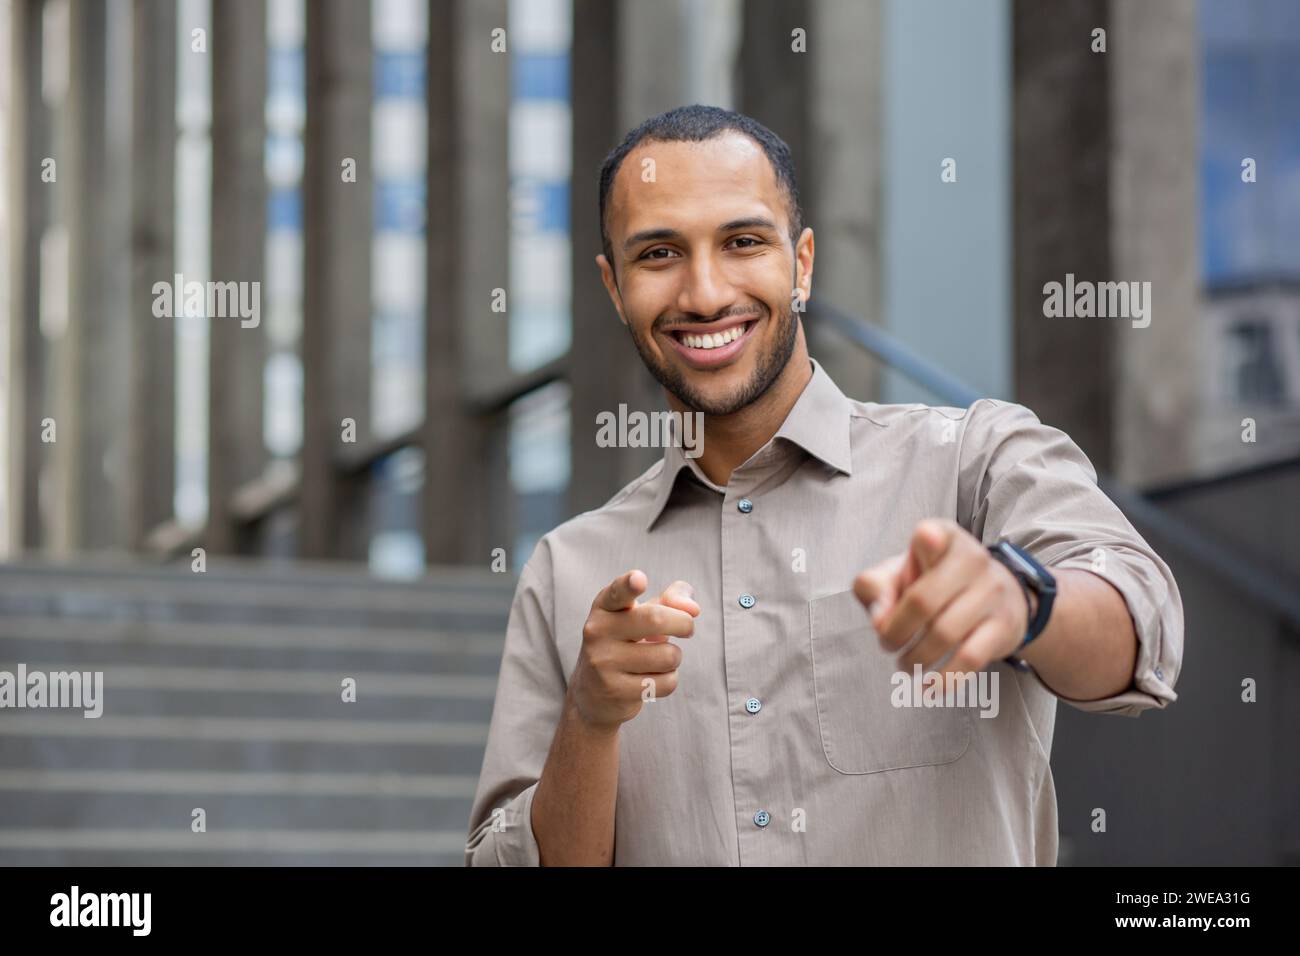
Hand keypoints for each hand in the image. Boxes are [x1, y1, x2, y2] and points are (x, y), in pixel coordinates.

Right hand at [569, 570, 699, 731]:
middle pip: (656, 619)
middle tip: (688, 629)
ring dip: (674, 658)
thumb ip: (671, 600)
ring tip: (657, 660)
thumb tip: (693, 609)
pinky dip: (669, 680)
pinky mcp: (614, 690)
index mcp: (604, 606)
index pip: (618, 592)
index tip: (639, 579)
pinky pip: (666, 682)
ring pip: (667, 655)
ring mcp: (603, 662)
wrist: (593, 693)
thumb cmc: (626, 643)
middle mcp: (598, 631)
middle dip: (684, 624)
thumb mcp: (643, 616)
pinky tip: (650, 680)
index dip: (629, 584)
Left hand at [852, 520, 1028, 683]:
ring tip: (905, 665)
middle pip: (922, 600)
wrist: (999, 596)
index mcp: (942, 537)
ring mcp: (991, 592)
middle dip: (895, 632)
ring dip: (915, 659)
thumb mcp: (900, 573)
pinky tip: (929, 687)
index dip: (919, 550)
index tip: (913, 561)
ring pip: (944, 634)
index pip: (929, 535)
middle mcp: (972, 558)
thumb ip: (876, 587)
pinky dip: (944, 680)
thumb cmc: (935, 581)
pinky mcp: (1003, 626)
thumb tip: (879, 620)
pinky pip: (970, 658)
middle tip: (888, 644)